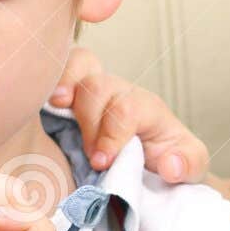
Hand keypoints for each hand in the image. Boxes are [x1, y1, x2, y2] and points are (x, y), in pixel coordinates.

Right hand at [50, 46, 208, 182]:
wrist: (152, 157)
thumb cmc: (168, 158)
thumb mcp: (191, 166)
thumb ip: (189, 164)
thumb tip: (170, 165)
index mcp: (146, 107)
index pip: (127, 108)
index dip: (111, 134)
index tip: (102, 163)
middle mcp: (118, 91)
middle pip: (98, 86)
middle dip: (89, 121)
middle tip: (89, 157)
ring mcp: (92, 88)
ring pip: (78, 64)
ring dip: (64, 83)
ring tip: (56, 104)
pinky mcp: (69, 92)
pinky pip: (58, 68)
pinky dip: (47, 76)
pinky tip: (38, 96)